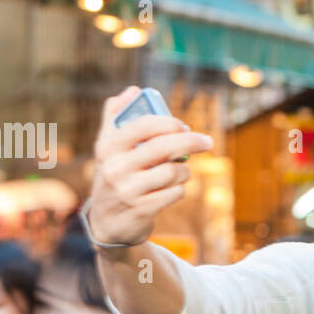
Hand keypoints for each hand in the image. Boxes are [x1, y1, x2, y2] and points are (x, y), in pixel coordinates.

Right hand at [86, 86, 211, 246]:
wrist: (106, 223)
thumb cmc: (113, 176)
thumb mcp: (107, 147)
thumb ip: (115, 116)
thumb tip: (133, 90)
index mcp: (107, 147)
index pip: (143, 125)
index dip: (169, 122)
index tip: (183, 126)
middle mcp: (115, 167)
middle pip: (163, 147)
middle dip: (191, 141)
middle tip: (207, 141)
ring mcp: (128, 190)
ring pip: (172, 171)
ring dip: (184, 171)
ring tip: (181, 172)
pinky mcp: (142, 210)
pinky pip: (174, 193)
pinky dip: (179, 189)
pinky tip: (173, 189)